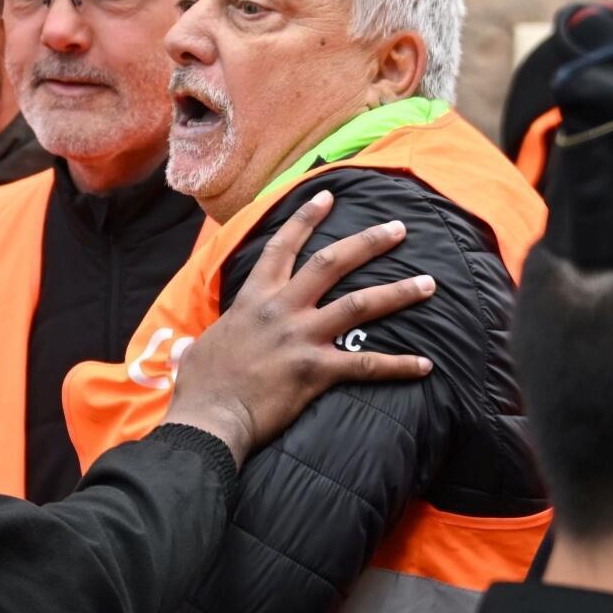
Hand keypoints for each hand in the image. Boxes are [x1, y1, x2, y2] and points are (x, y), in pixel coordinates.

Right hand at [165, 191, 433, 467]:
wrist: (209, 417)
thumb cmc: (200, 386)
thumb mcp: (198, 350)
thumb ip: (204, 343)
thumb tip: (183, 352)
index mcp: (254, 298)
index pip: (283, 247)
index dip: (306, 219)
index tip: (328, 196)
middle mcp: (282, 309)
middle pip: (332, 263)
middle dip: (369, 243)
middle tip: (399, 229)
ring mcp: (301, 338)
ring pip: (360, 305)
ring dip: (398, 292)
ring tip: (429, 284)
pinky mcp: (316, 371)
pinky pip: (366, 364)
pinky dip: (398, 365)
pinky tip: (425, 365)